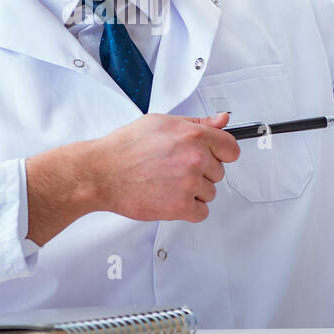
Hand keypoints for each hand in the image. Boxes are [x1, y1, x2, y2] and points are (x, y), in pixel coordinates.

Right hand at [91, 111, 240, 222]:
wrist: (102, 172)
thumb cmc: (126, 147)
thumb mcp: (162, 123)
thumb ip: (197, 123)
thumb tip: (221, 121)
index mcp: (194, 136)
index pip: (231, 148)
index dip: (221, 154)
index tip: (213, 157)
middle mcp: (195, 159)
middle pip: (219, 173)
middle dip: (201, 172)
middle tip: (175, 169)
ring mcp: (189, 184)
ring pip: (210, 193)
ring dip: (193, 192)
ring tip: (168, 183)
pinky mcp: (181, 207)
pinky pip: (201, 212)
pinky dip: (188, 210)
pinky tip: (170, 198)